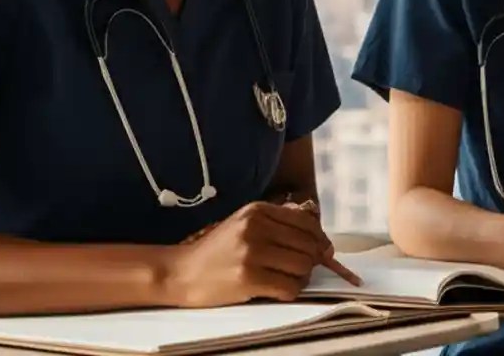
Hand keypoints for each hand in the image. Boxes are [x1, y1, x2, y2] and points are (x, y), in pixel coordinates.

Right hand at [163, 201, 359, 307]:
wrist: (181, 272)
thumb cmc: (218, 250)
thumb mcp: (246, 224)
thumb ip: (280, 223)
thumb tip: (322, 238)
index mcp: (258, 211)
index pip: (307, 223)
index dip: (318, 240)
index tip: (319, 251)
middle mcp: (256, 227)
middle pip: (309, 245)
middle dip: (312, 260)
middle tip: (301, 269)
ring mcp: (252, 253)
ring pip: (303, 266)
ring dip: (302, 277)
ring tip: (287, 279)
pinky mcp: (248, 278)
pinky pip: (290, 287)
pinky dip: (291, 291)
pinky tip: (278, 290)